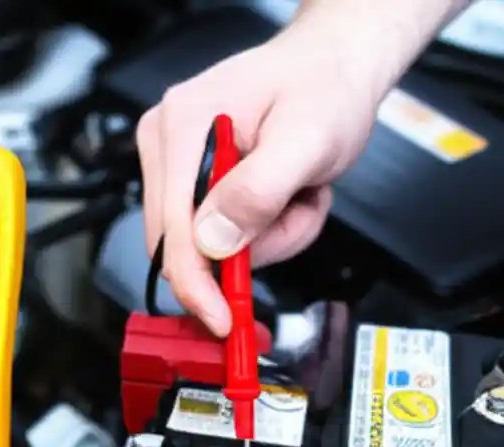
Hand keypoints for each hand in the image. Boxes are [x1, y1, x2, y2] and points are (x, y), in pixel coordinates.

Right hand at [136, 29, 377, 334]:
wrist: (334, 68)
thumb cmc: (323, 88)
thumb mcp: (306, 141)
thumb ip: (259, 191)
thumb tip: (214, 241)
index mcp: (183, 127)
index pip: (172, 232)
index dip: (197, 286)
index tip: (222, 321)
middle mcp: (168, 141)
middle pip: (190, 244)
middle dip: (253, 246)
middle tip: (299, 211)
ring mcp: (179, 160)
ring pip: (212, 245)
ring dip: (269, 237)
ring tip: (300, 196)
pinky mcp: (197, 178)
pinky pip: (224, 234)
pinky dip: (266, 229)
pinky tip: (287, 196)